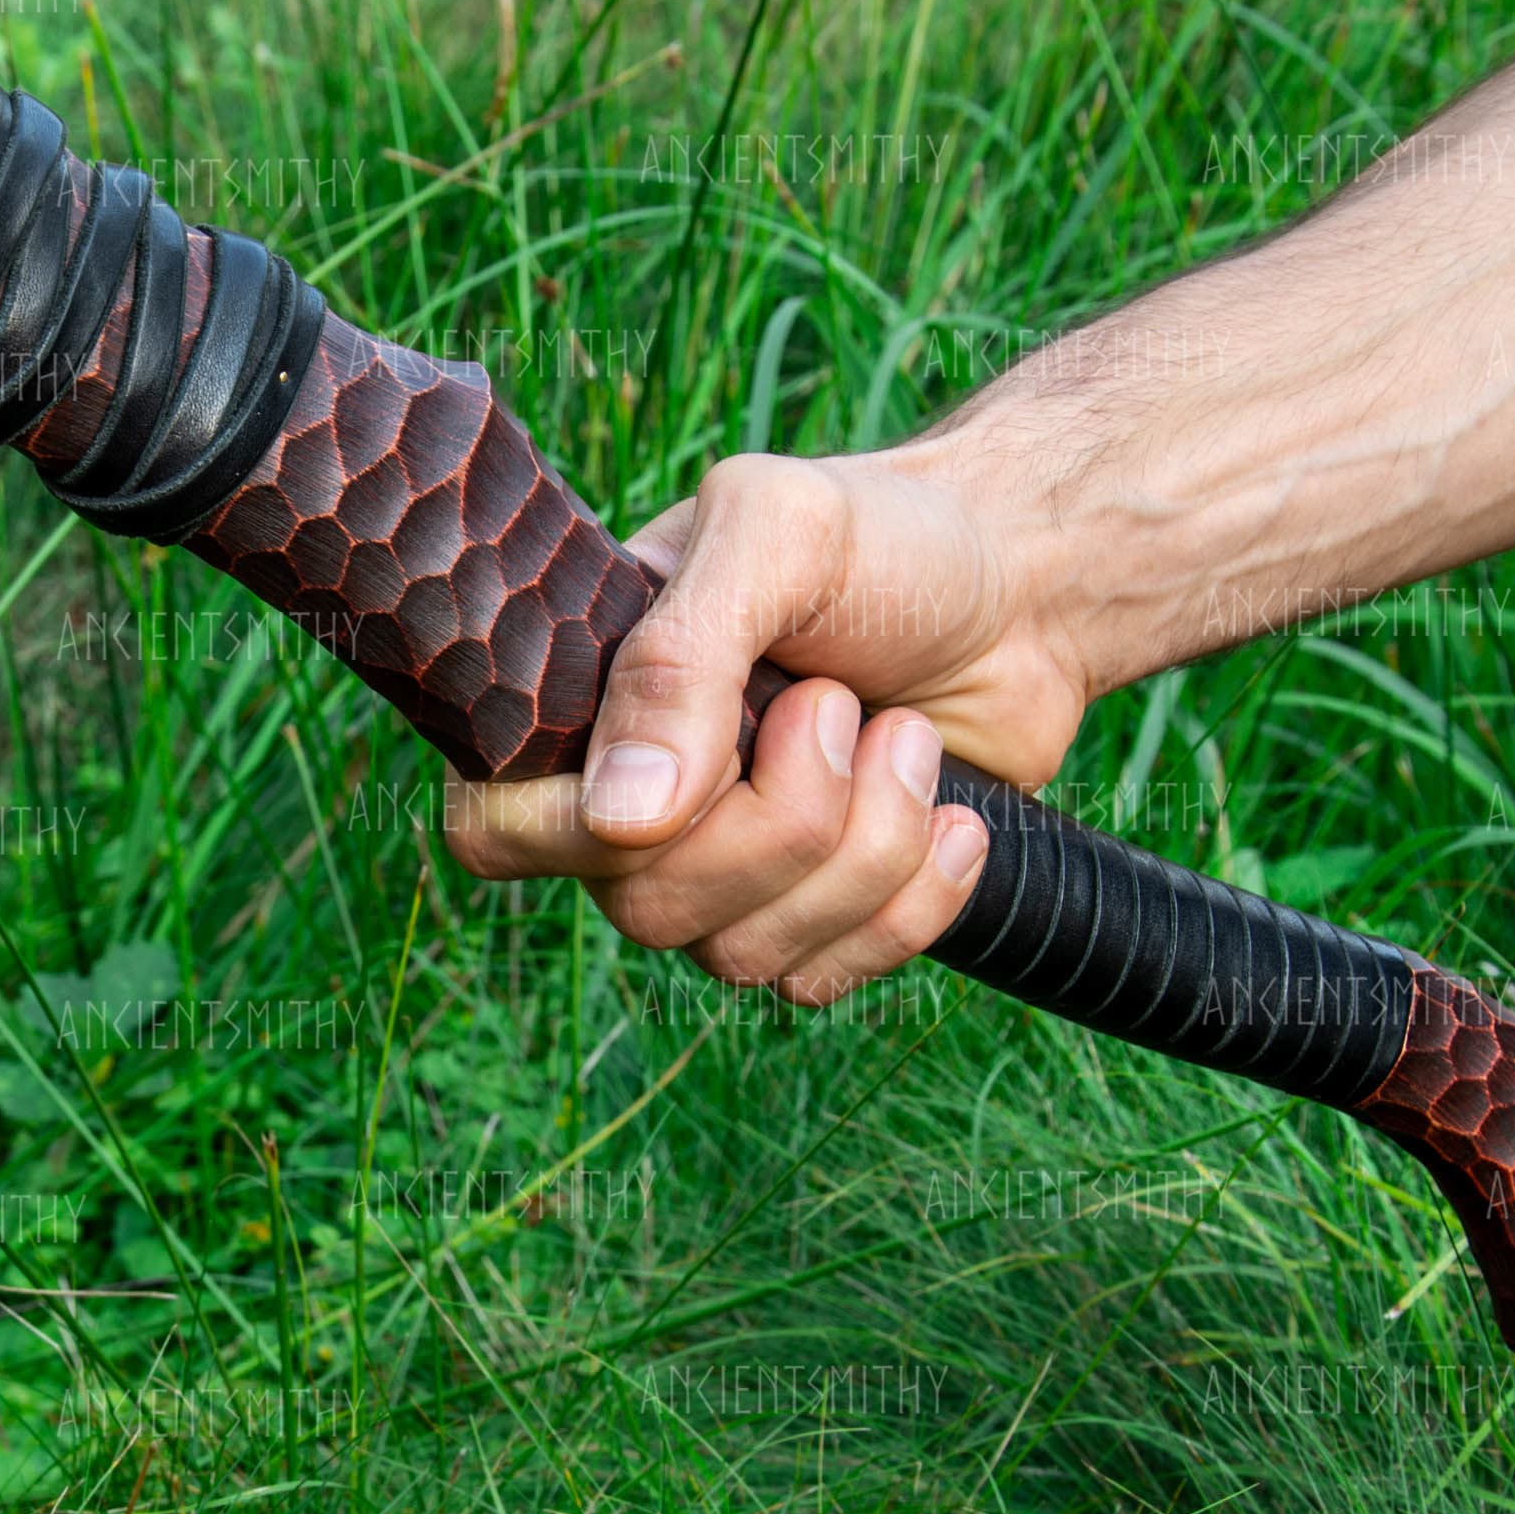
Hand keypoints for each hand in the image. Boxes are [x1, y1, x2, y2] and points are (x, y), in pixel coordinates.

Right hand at [443, 444, 1092, 1007]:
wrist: (1019, 590)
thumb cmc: (883, 542)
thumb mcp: (775, 532)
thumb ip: (679, 658)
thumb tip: (621, 819)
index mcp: (582, 706)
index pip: (495, 828)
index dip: (583, 827)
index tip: (710, 752)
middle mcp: (629, 810)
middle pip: (647, 907)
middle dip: (785, 815)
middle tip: (838, 701)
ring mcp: (720, 876)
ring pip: (743, 956)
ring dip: (865, 843)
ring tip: (901, 733)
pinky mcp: (811, 923)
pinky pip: (821, 982)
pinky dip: (911, 901)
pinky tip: (947, 817)